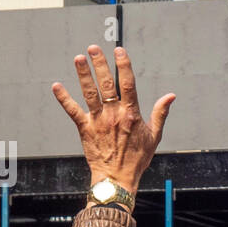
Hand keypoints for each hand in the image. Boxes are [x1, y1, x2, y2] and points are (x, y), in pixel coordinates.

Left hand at [52, 45, 173, 196]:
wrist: (117, 178)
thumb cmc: (136, 159)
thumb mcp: (154, 136)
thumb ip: (161, 113)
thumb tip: (170, 96)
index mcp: (131, 113)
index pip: (128, 83)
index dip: (123, 65)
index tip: (119, 51)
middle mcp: (113, 114)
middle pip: (106, 83)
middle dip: (100, 64)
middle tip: (93, 48)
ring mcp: (98, 120)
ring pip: (89, 92)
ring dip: (83, 75)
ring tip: (78, 58)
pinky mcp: (85, 129)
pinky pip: (73, 111)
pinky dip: (64, 98)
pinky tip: (56, 86)